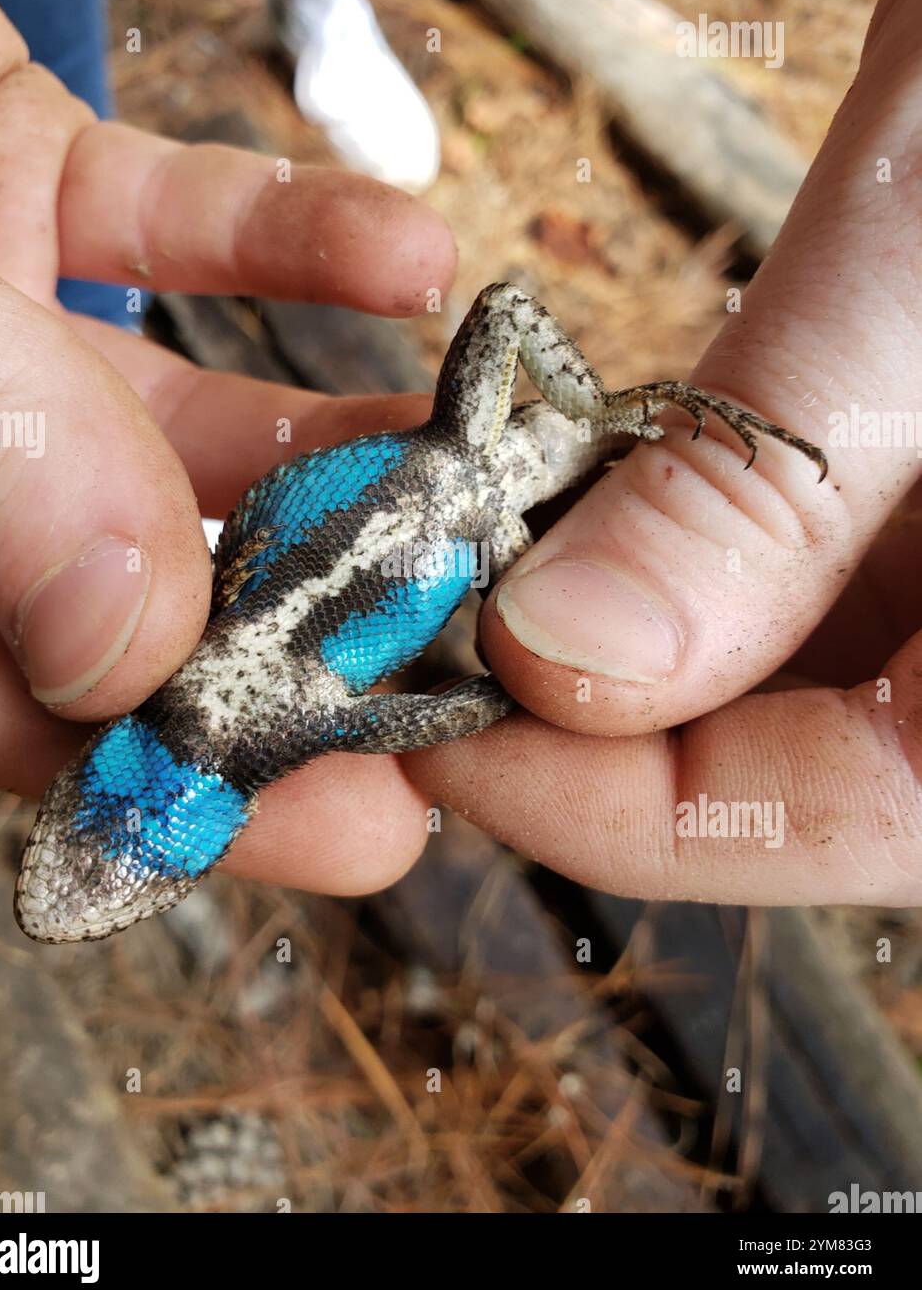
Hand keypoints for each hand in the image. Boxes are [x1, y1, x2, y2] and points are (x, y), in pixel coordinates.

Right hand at [0, 0, 454, 894]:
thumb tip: (125, 648)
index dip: (193, 771)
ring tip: (474, 481)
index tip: (356, 824)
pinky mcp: (18, 179)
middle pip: (123, 584)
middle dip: (300, 632)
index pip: (17, 703)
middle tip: (464, 678)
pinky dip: (286, 235)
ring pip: (174, 421)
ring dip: (331, 447)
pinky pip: (168, 223)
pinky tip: (413, 252)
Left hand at [405, 0, 921, 906]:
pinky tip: (534, 490)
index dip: (612, 807)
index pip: (827, 818)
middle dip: (579, 715)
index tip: (440, 746)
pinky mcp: (894, 471)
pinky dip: (634, 530)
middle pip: (772, 757)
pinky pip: (751, 549)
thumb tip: (565, 669)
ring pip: (745, 659)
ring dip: (585, 620)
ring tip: (448, 568)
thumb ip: (760, 494)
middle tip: (416, 652)